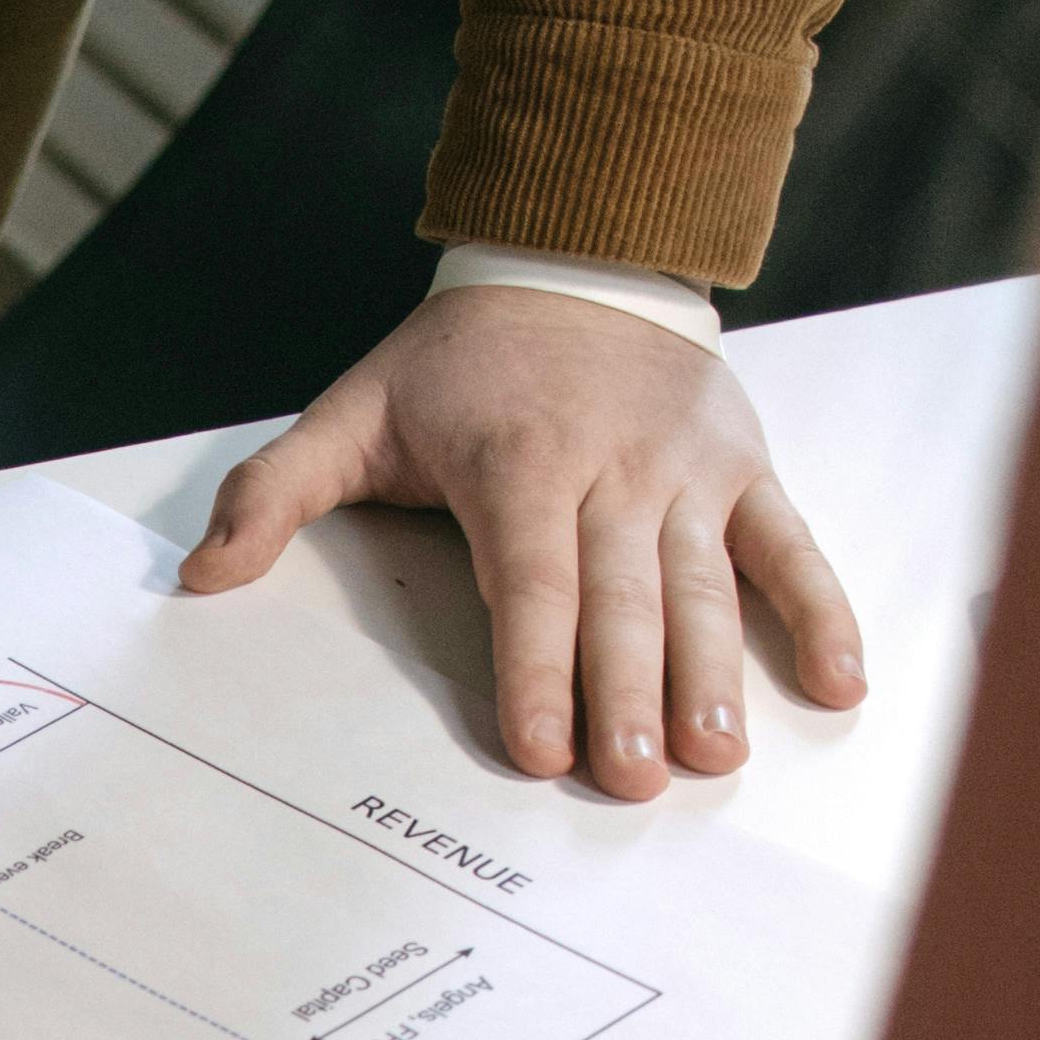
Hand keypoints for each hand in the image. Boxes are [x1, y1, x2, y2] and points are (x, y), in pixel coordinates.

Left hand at [181, 288, 864, 794]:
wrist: (575, 257)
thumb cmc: (458, 363)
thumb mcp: (353, 409)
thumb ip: (276, 492)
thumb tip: (201, 576)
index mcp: (519, 462)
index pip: (530, 579)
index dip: (538, 664)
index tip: (543, 745)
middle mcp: (616, 467)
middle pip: (622, 598)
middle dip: (629, 692)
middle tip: (633, 782)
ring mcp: (688, 469)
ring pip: (708, 584)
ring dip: (717, 674)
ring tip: (717, 756)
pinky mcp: (744, 466)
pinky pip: (789, 545)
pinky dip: (821, 611)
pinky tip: (839, 684)